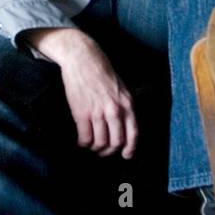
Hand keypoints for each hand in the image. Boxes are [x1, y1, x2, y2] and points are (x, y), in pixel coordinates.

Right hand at [23, 28, 136, 158]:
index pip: (133, 134)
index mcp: (127, 104)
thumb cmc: (102, 72)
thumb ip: (125, 106)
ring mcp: (98, 112)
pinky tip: (81, 140)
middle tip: (103, 151)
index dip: (130, 148)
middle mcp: (115, 110)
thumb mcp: (122, 88)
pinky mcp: (81, 113)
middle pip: (116, 142)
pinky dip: (83, 142)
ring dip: (95, 148)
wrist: (83, 59)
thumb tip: (125, 125)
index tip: (126, 155)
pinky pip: (85, 137)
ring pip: (99, 143)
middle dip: (109, 150)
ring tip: (91, 144)